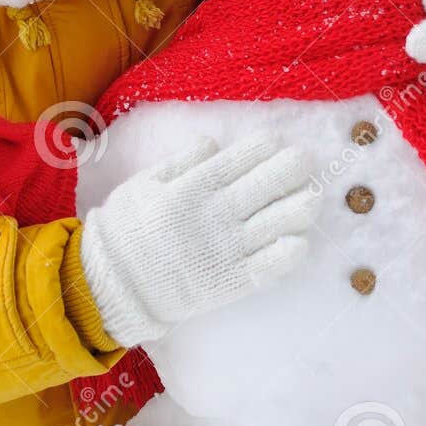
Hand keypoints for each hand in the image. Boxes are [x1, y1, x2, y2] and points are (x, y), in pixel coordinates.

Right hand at [79, 132, 318, 347]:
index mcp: (191, 188)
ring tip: (313, 198)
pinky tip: (300, 242)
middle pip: (264, 186)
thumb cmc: (125, 230)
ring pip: (274, 223)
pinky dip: (287, 253)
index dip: (261, 148)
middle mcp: (214, 215)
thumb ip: (180, 163)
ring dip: (298, 208)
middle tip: (306, 159)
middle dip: (289, 169)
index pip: (237, 160)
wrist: (113, 286)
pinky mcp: (229, 282)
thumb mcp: (142, 184)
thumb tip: (213, 143)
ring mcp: (225, 250)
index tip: (277, 140)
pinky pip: (267, 266)